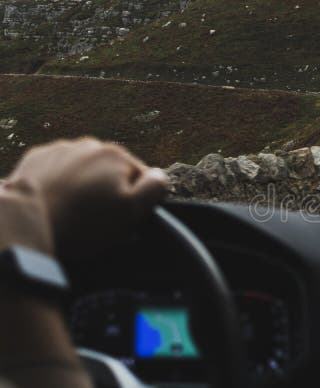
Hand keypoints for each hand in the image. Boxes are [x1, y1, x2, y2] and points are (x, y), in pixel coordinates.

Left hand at [4, 138, 167, 257]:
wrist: (26, 222)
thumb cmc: (82, 223)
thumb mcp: (131, 212)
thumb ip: (155, 189)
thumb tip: (161, 175)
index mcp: (118, 156)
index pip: (143, 179)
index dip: (136, 202)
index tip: (121, 218)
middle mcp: (91, 145)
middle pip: (113, 172)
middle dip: (110, 191)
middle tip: (96, 218)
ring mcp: (62, 149)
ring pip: (87, 170)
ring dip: (86, 186)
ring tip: (74, 211)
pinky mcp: (38, 158)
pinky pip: (60, 170)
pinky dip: (62, 183)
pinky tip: (57, 202)